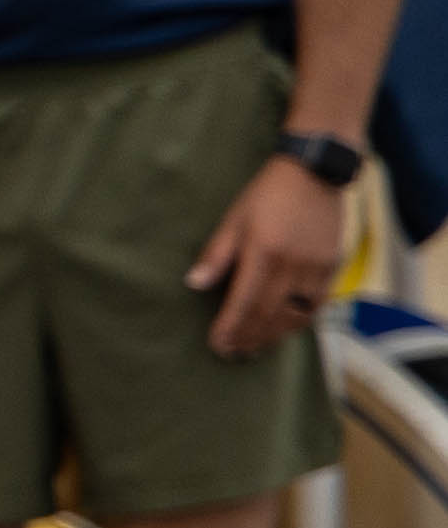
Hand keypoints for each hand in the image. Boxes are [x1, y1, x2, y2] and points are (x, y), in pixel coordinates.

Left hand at [189, 151, 352, 361]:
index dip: (231, 328)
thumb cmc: (266, 195)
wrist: (314, 174)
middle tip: (233, 354)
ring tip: (255, 348)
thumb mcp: (234, 220)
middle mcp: (293, 265)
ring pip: (296, 315)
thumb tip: (193, 284)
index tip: (218, 345)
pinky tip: (284, 330)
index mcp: (264, 252)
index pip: (244, 302)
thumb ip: (216, 255)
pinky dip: (300, 322)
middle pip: (269, 314)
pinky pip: (317, 305)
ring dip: (274, 336)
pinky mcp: (334, 268)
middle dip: (249, 337)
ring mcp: (317, 268)